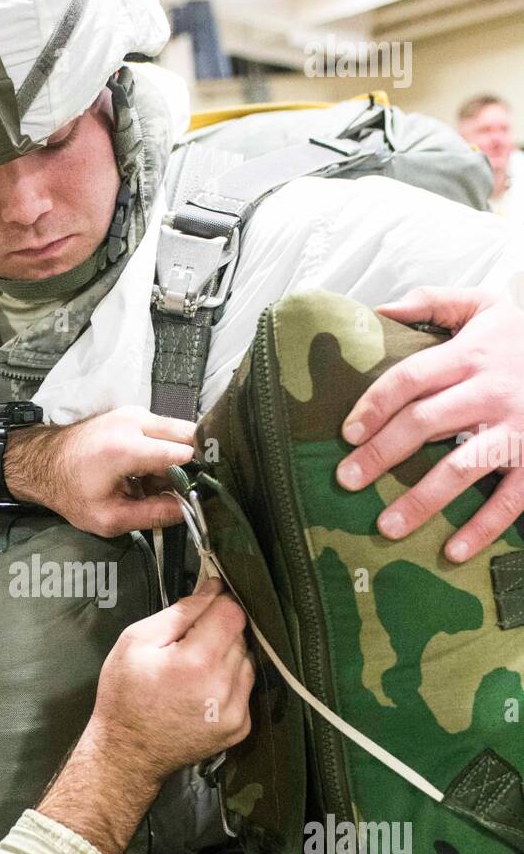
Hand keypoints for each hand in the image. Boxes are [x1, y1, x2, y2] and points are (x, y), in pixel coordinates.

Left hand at [6, 405, 194, 535]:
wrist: (42, 463)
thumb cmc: (70, 492)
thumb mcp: (110, 518)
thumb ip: (152, 515)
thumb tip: (187, 511)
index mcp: (127, 448)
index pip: (184, 454)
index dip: (194, 477)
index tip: (194, 495)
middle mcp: (134, 421)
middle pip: (188, 436)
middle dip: (191, 464)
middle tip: (176, 489)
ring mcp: (134, 412)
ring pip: (179, 432)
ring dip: (176, 458)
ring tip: (155, 483)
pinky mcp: (133, 413)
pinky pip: (164, 429)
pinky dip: (164, 450)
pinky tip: (147, 472)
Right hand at [91, 578, 252, 776]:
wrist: (127, 753)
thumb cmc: (124, 694)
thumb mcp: (137, 641)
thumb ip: (180, 612)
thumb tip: (213, 588)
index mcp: (198, 662)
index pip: (233, 612)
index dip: (218, 602)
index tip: (205, 603)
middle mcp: (225, 687)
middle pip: (241, 635)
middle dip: (218, 631)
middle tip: (188, 643)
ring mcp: (237, 711)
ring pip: (247, 660)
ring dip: (226, 656)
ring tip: (194, 668)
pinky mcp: (241, 727)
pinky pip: (245, 687)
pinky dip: (229, 681)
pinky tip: (202, 689)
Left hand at [335, 287, 523, 561]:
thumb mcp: (486, 304)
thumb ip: (433, 301)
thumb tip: (378, 311)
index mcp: (471, 355)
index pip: (411, 377)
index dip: (374, 405)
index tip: (347, 433)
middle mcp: (491, 391)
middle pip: (425, 422)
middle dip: (381, 454)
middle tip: (346, 480)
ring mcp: (518, 428)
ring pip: (463, 466)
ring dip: (423, 499)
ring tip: (386, 526)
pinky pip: (511, 498)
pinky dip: (483, 527)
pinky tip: (453, 551)